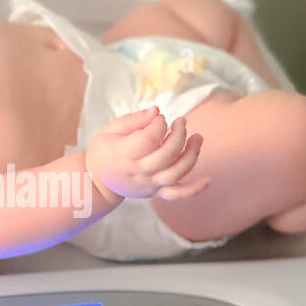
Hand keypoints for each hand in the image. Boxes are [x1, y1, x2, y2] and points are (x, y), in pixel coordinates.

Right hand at [86, 106, 209, 200]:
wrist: (97, 183)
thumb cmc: (104, 151)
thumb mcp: (110, 130)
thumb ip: (134, 120)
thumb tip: (157, 111)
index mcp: (125, 155)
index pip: (149, 138)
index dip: (160, 124)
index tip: (160, 118)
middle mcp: (139, 172)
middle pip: (167, 154)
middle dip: (179, 134)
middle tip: (181, 121)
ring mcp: (149, 185)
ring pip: (176, 172)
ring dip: (192, 154)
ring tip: (197, 138)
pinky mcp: (156, 192)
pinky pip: (178, 194)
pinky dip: (195, 189)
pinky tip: (209, 180)